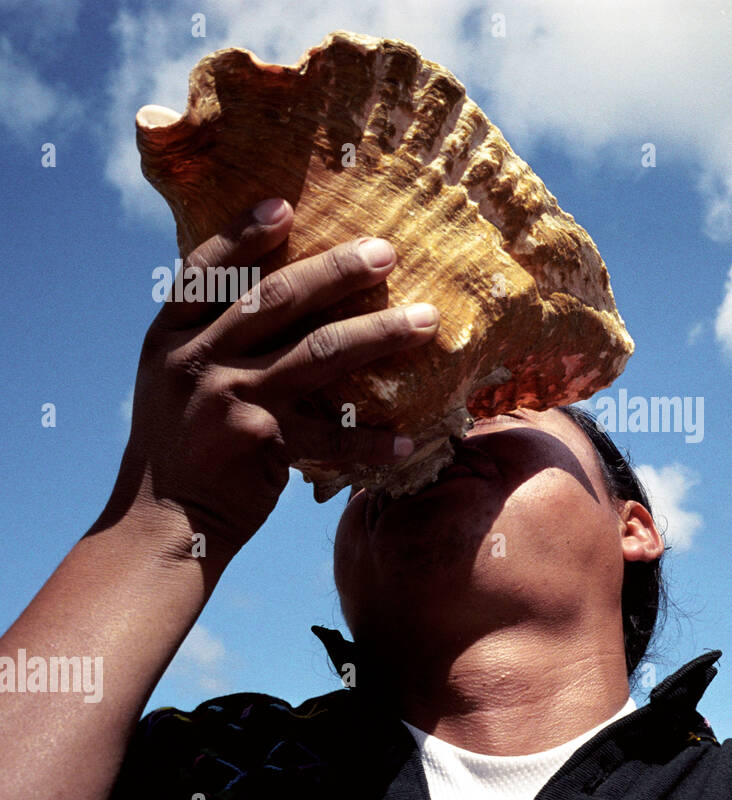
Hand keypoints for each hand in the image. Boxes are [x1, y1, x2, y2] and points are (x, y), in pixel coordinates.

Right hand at [108, 198, 438, 552]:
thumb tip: (274, 291)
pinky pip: (332, 434)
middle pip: (277, 299)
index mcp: (170, 335)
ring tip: (427, 321)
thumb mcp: (176, 379)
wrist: (165, 522)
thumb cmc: (183, 444)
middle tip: (387, 251)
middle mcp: (196, 358)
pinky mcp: (262, 442)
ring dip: (380, 333)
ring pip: (319, 352)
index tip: (285, 205)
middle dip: (338, 271)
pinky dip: (372, 438)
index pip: (207, 270)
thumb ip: (212, 337)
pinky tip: (410, 438)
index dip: (244, 235)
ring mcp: (229, 397)